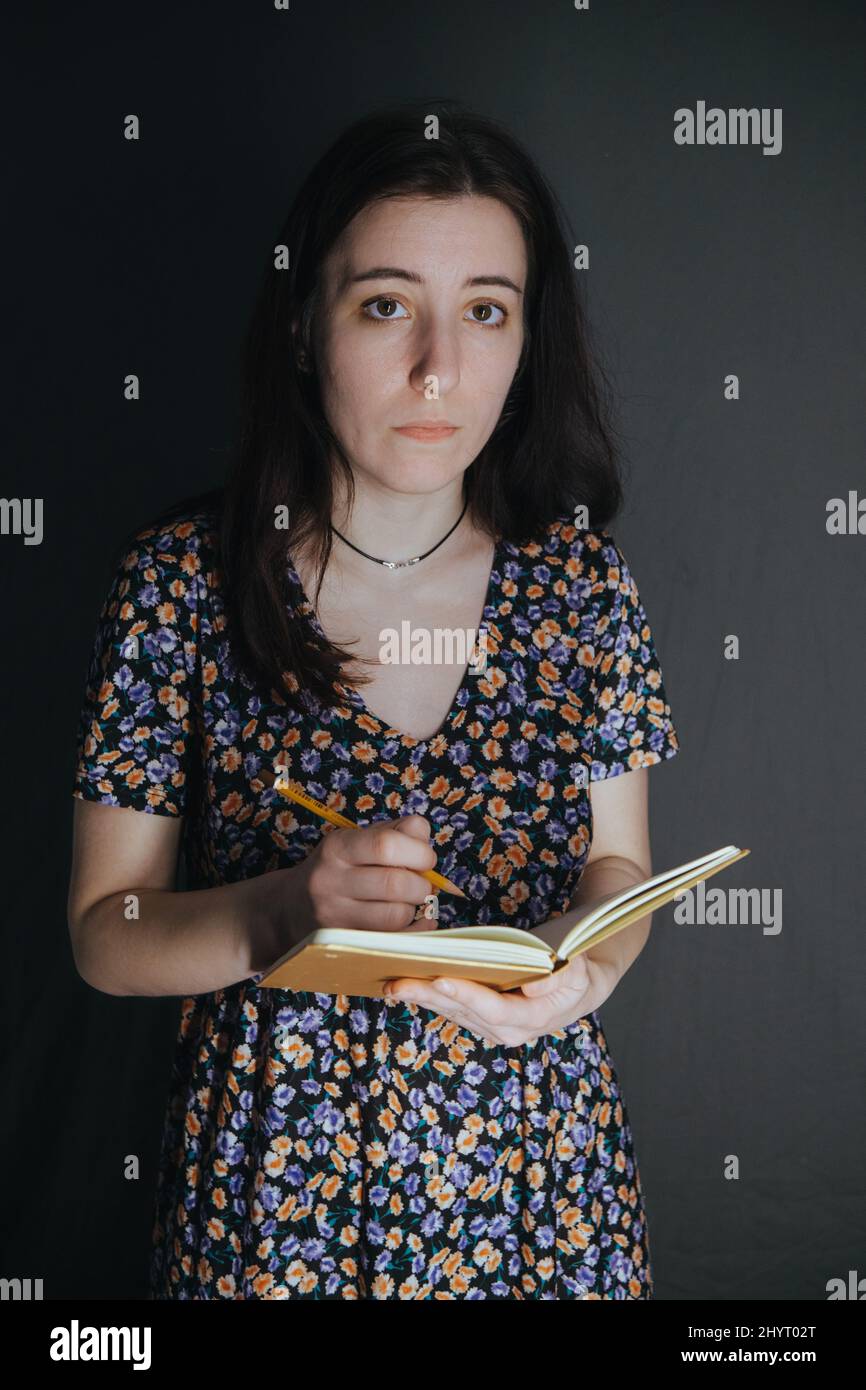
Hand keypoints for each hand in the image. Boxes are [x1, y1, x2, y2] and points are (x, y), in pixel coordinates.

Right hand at [289, 814, 439, 939]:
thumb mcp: (355, 841)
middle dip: (422, 885)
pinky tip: (414, 924)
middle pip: (395, 883)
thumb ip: (395, 831)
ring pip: (395, 916)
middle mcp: (330, 881)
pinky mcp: (342, 943)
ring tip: (410, 903)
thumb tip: (425, 837)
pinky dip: (414, 933)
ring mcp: (334, 916)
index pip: (386, 845)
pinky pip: (391, 941)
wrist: (288, 909)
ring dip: (415, 910)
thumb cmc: (336, 870)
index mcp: (337, 848)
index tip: (426, 860)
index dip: (418, 852)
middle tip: (422, 885)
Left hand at [383, 950, 619, 1046]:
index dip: (467, 995)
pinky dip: (425, 993)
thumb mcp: (582, 970)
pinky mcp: (478, 1015)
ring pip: (449, 1010)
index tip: (441, 979)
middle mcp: (506, 1029)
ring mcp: (490, 1025)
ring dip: (419, 997)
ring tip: (390, 982)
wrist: (582, 983)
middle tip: (397, 981)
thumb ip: (564, 975)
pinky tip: (403, 982)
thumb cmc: (580, 971)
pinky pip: (448, 1005)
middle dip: (428, 996)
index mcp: (532, 1019)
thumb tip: (535, 981)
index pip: (494, 1010)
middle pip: (462, 1012)